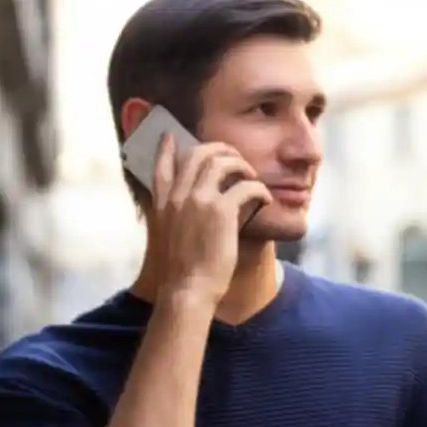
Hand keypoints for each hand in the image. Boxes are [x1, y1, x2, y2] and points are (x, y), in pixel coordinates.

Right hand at [149, 133, 272, 303]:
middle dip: (218, 148)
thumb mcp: (167, 239)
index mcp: (161, 204)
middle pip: (197, 153)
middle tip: (234, 156)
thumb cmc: (181, 273)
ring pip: (222, 162)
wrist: (187, 290)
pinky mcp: (220, 211)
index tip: (171, 136)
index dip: (167, 148)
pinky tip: (265, 199)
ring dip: (242, 165)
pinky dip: (259, 189)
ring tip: (252, 176)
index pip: (161, 165)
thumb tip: (191, 208)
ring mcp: (197, 201)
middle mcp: (177, 197)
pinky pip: (246, 186)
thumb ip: (174, 218)